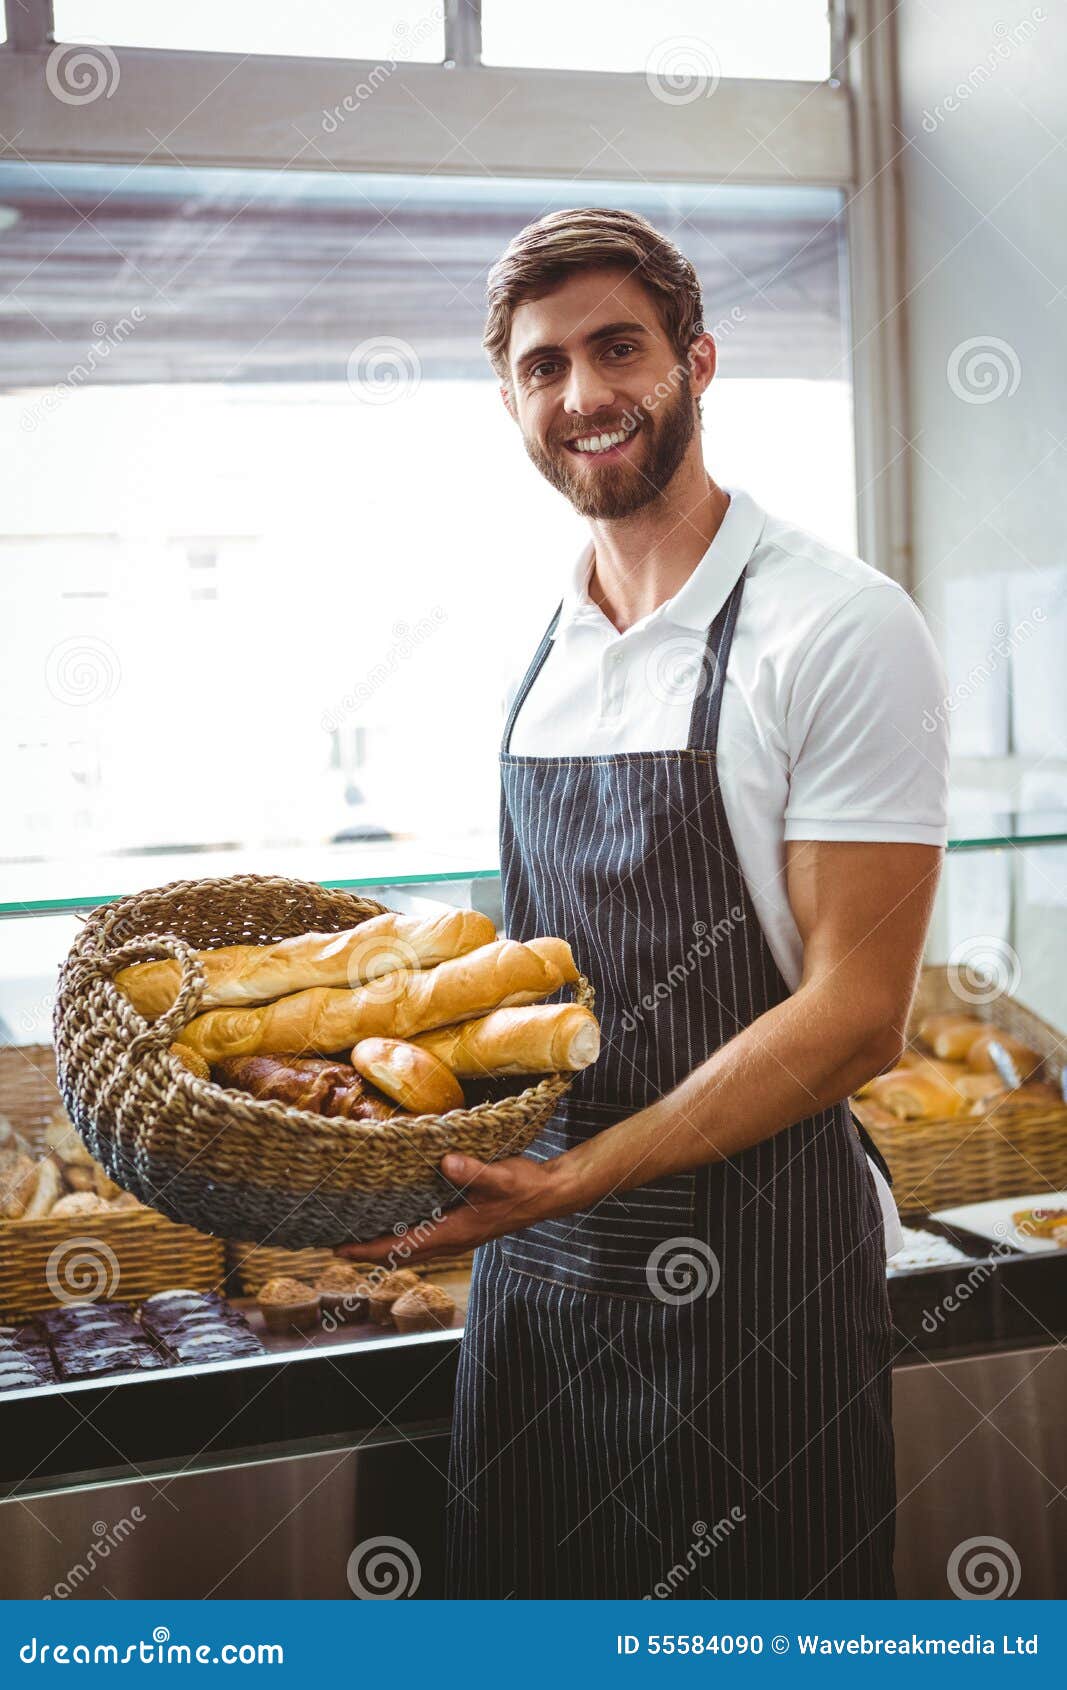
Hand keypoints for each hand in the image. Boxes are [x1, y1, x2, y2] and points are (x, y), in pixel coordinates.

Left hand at [336, 1150, 572, 1264]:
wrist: (550, 1194)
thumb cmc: (526, 1185)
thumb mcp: (499, 1175)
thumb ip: (472, 1171)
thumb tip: (445, 1161)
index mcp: (455, 1231)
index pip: (402, 1246)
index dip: (370, 1249)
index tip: (340, 1249)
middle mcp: (454, 1239)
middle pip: (402, 1254)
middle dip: (370, 1253)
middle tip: (337, 1248)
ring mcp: (460, 1235)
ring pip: (414, 1249)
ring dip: (386, 1248)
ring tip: (360, 1240)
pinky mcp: (466, 1227)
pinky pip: (426, 1239)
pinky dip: (405, 1239)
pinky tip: (400, 1225)